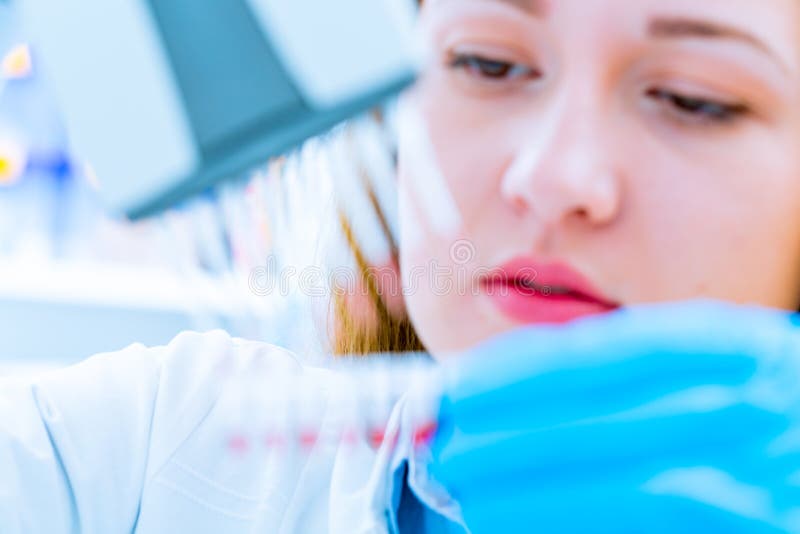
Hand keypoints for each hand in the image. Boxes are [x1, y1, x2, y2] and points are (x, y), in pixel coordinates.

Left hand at [429, 300, 799, 532]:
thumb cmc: (753, 421)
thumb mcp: (705, 376)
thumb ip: (633, 379)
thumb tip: (508, 395)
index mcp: (731, 345)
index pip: (600, 353)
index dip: (511, 372)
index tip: (445, 388)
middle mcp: (752, 402)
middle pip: (598, 415)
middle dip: (498, 429)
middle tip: (425, 438)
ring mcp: (769, 475)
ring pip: (619, 483)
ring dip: (523, 488)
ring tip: (452, 485)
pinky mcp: (760, 530)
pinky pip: (651, 524)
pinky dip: (568, 525)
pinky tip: (506, 524)